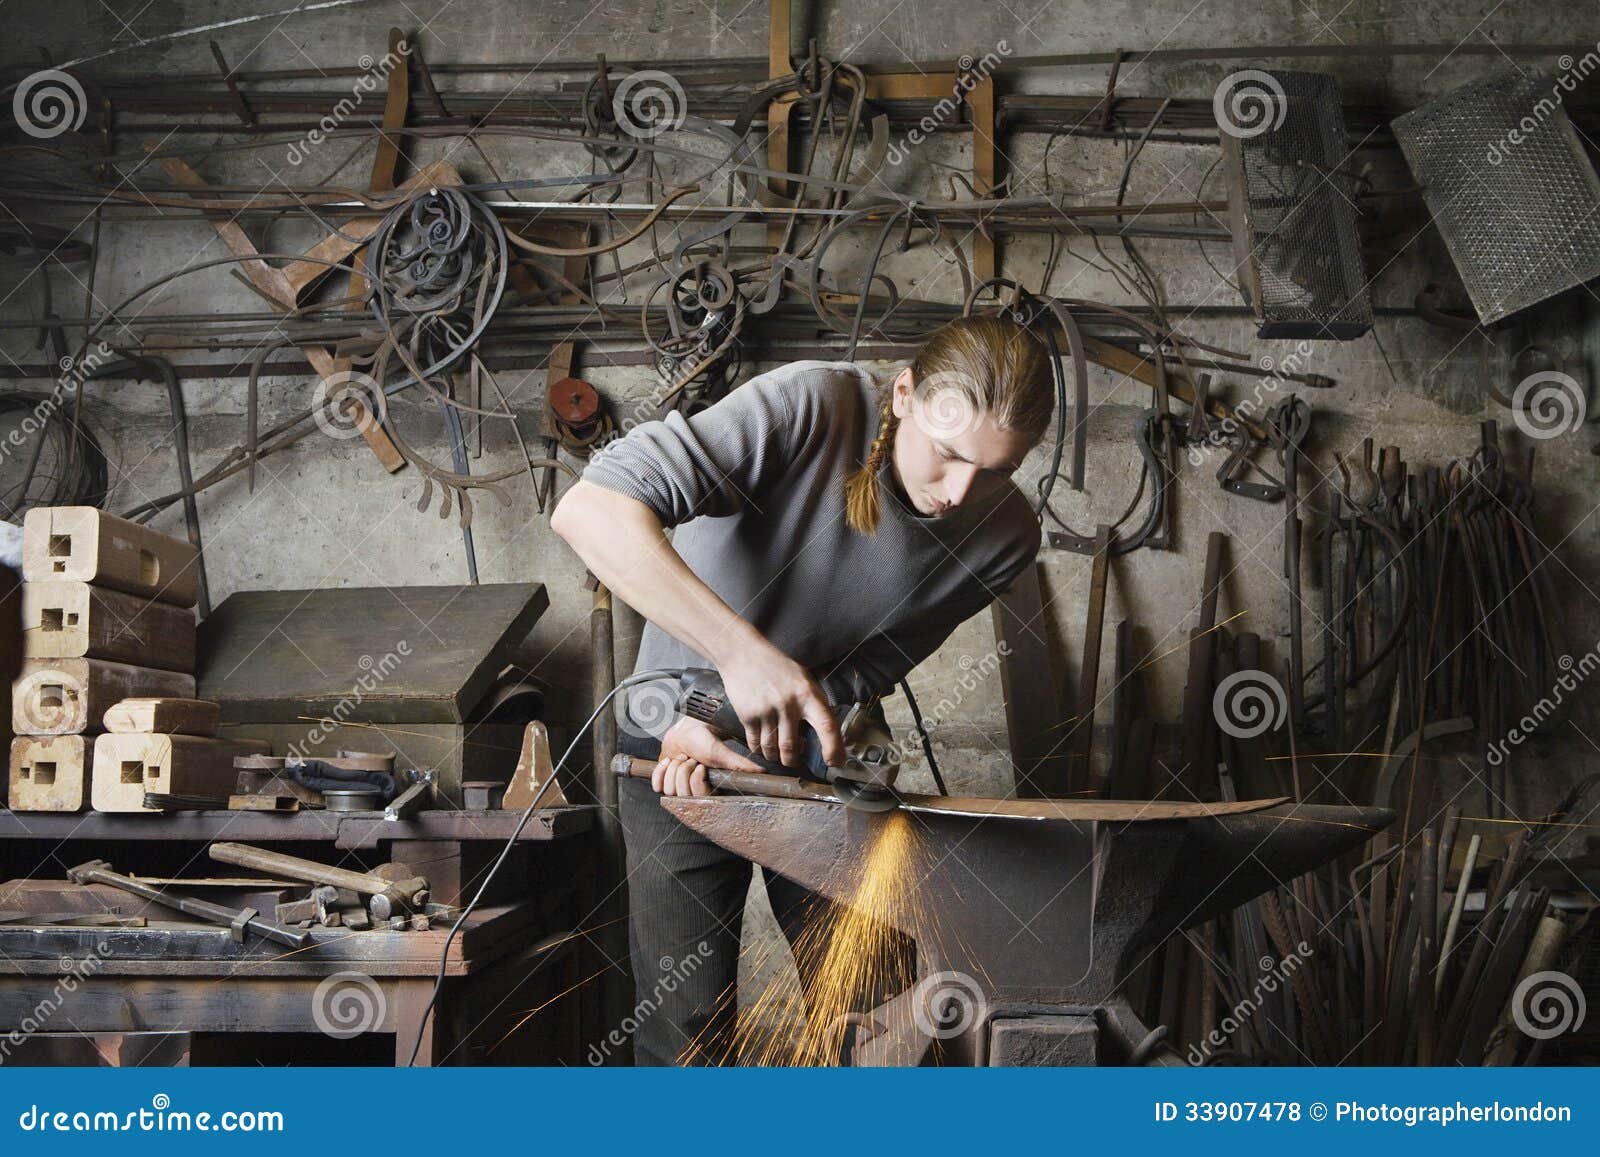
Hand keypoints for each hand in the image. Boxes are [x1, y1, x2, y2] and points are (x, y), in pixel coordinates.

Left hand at [650, 716, 764, 796]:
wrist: (687, 730)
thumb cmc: (704, 739)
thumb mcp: (719, 751)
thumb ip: (739, 764)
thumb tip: (762, 772)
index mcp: (707, 788)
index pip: (698, 797)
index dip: (696, 780)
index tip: (700, 765)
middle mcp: (692, 790)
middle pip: (681, 794)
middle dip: (684, 771)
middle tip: (690, 759)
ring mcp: (677, 786)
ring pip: (669, 789)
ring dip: (673, 768)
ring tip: (681, 758)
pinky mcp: (664, 780)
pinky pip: (657, 785)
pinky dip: (659, 771)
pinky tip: (668, 761)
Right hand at [713, 639, 846, 768]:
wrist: (743, 654)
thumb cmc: (776, 666)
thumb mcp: (802, 678)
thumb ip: (813, 702)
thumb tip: (826, 731)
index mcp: (807, 694)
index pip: (827, 725)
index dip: (833, 748)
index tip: (834, 762)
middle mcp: (788, 703)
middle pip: (792, 747)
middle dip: (794, 761)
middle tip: (797, 762)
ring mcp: (766, 710)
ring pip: (772, 749)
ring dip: (776, 758)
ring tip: (778, 757)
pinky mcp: (747, 715)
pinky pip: (755, 743)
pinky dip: (759, 750)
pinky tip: (762, 748)